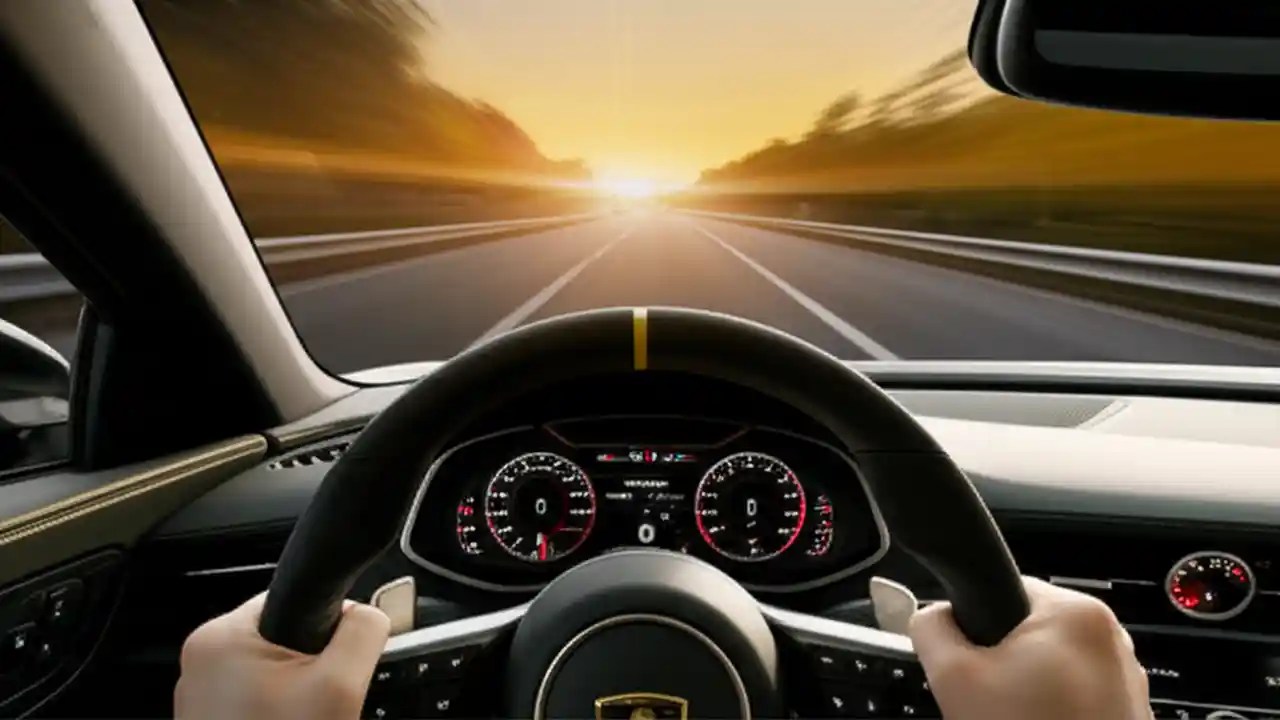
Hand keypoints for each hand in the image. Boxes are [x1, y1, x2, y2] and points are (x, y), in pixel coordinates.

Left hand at [175, 593, 389, 719]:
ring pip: (272, 672)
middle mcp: (200, 661)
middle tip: (320, 703)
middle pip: (284, 637)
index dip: (329, 627)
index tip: (335, 661)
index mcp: (220, 637)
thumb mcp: (339, 687)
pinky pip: (256, 699)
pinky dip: (278, 713)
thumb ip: (362, 633)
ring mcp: (199, 695)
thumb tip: (369, 613)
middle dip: (312, 667)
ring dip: (297, 693)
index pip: (293, 598)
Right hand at [909, 576, 1151, 719]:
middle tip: (993, 700)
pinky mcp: (1129, 709)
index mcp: (1076, 612)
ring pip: (1052, 664)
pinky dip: (1055, 708)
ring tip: (1020, 718)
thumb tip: (931, 615)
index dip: (976, 626)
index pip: (1005, 589)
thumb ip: (931, 629)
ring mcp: (1127, 676)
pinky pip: (1076, 692)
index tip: (975, 665)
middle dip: (1004, 662)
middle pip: (1028, 630)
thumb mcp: (954, 678)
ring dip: (1029, 687)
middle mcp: (1111, 636)